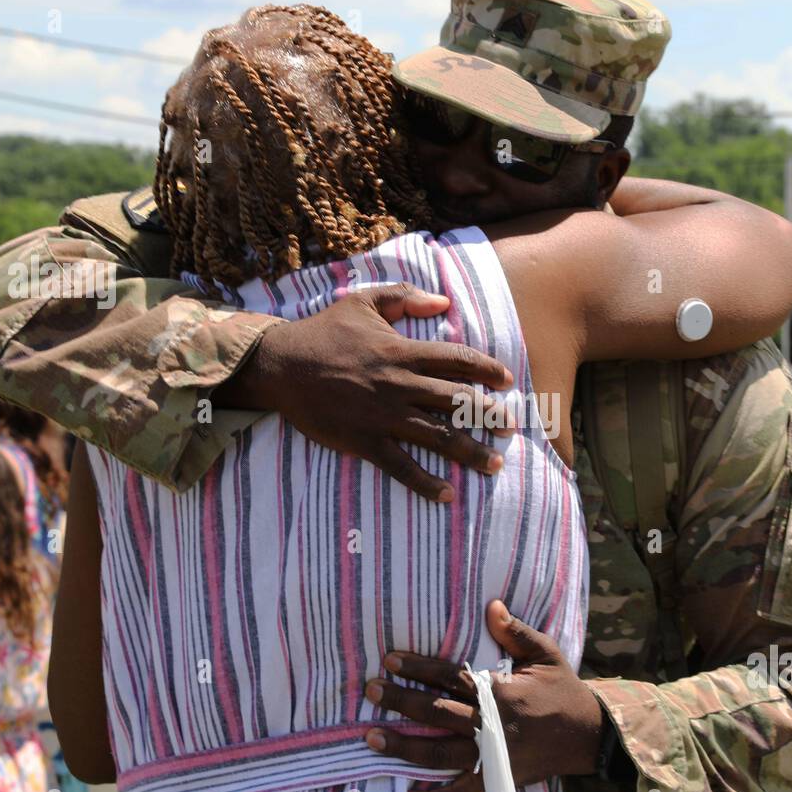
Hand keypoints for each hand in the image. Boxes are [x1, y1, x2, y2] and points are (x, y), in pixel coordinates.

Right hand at [217, 283, 515, 502]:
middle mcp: (399, 384)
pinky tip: (447, 495)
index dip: (486, 369)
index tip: (507, 381)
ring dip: (470, 452)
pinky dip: (425, 482)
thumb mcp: (363, 302)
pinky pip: (401, 466)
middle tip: (512, 428)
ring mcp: (383, 415)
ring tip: (494, 465)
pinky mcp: (363, 441)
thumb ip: (404, 297)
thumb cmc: (322, 332)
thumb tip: (443, 302)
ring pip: (437, 436)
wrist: (280, 366)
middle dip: (489, 415)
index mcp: (401, 351)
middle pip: (457, 401)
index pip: (456, 359)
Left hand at [363, 600, 605, 791]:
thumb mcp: (546, 654)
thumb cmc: (563, 689)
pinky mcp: (497, 780)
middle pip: (438, 714)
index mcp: (501, 692)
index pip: (452, 677)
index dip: (419, 668)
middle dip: (401, 702)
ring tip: (371, 738)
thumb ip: (516, 632)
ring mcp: (492, 757)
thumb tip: (491, 606)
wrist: (589, 736)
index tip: (390, 660)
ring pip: (440, 754)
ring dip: (404, 747)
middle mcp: (492, 725)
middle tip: (370, 691)